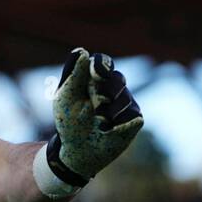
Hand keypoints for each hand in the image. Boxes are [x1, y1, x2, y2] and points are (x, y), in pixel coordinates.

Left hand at [46, 47, 142, 183]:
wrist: (78, 150)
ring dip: (108, 111)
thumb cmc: (69, 121)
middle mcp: (113, 88)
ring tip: (98, 120)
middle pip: (117, 78)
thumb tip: (82, 51)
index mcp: (94, 80)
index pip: (103, 63)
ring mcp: (126, 103)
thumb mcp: (66, 97)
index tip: (97, 72)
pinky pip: (132, 116)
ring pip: (125, 98)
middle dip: (103, 92)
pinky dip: (117, 124)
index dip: (103, 65)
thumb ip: (74, 74)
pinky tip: (109, 130)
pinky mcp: (134, 119)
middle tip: (94, 104)